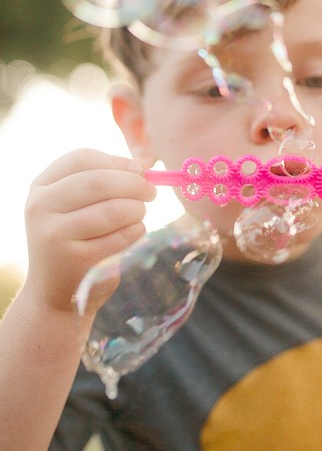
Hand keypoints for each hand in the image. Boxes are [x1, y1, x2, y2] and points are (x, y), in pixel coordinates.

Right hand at [23, 148, 155, 315]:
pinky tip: (135, 232)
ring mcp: (54, 234)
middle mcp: (41, 207)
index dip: (117, 161)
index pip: (81, 158)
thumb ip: (105, 181)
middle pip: (99, 181)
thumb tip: (145, 162)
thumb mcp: (78, 206)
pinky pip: (120, 236)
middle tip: (151, 192)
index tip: (141, 170)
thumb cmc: (77, 240)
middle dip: (135, 184)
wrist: (55, 292)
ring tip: (139, 215)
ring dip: (137, 210)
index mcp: (42, 187)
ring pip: (113, 209)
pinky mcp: (74, 259)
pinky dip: (136, 231)